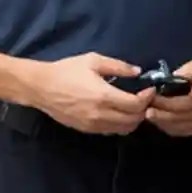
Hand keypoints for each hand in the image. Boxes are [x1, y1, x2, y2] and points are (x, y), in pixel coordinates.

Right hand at [26, 53, 154, 134]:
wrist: (41, 87)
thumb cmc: (67, 71)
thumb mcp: (93, 61)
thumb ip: (118, 66)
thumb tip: (138, 72)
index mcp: (104, 96)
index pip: (136, 105)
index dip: (147, 98)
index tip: (150, 90)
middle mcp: (101, 114)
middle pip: (133, 121)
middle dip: (144, 110)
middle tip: (144, 99)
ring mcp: (93, 125)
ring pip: (123, 129)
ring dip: (133, 120)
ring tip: (133, 107)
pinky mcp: (86, 130)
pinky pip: (110, 131)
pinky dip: (120, 125)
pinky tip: (118, 113)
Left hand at [145, 60, 191, 136]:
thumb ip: (176, 77)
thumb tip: (158, 86)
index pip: (182, 104)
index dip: (165, 103)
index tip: (151, 98)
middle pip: (179, 118)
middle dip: (160, 114)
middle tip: (144, 109)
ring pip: (179, 128)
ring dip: (162, 122)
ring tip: (150, 114)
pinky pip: (182, 132)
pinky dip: (169, 127)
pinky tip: (160, 120)